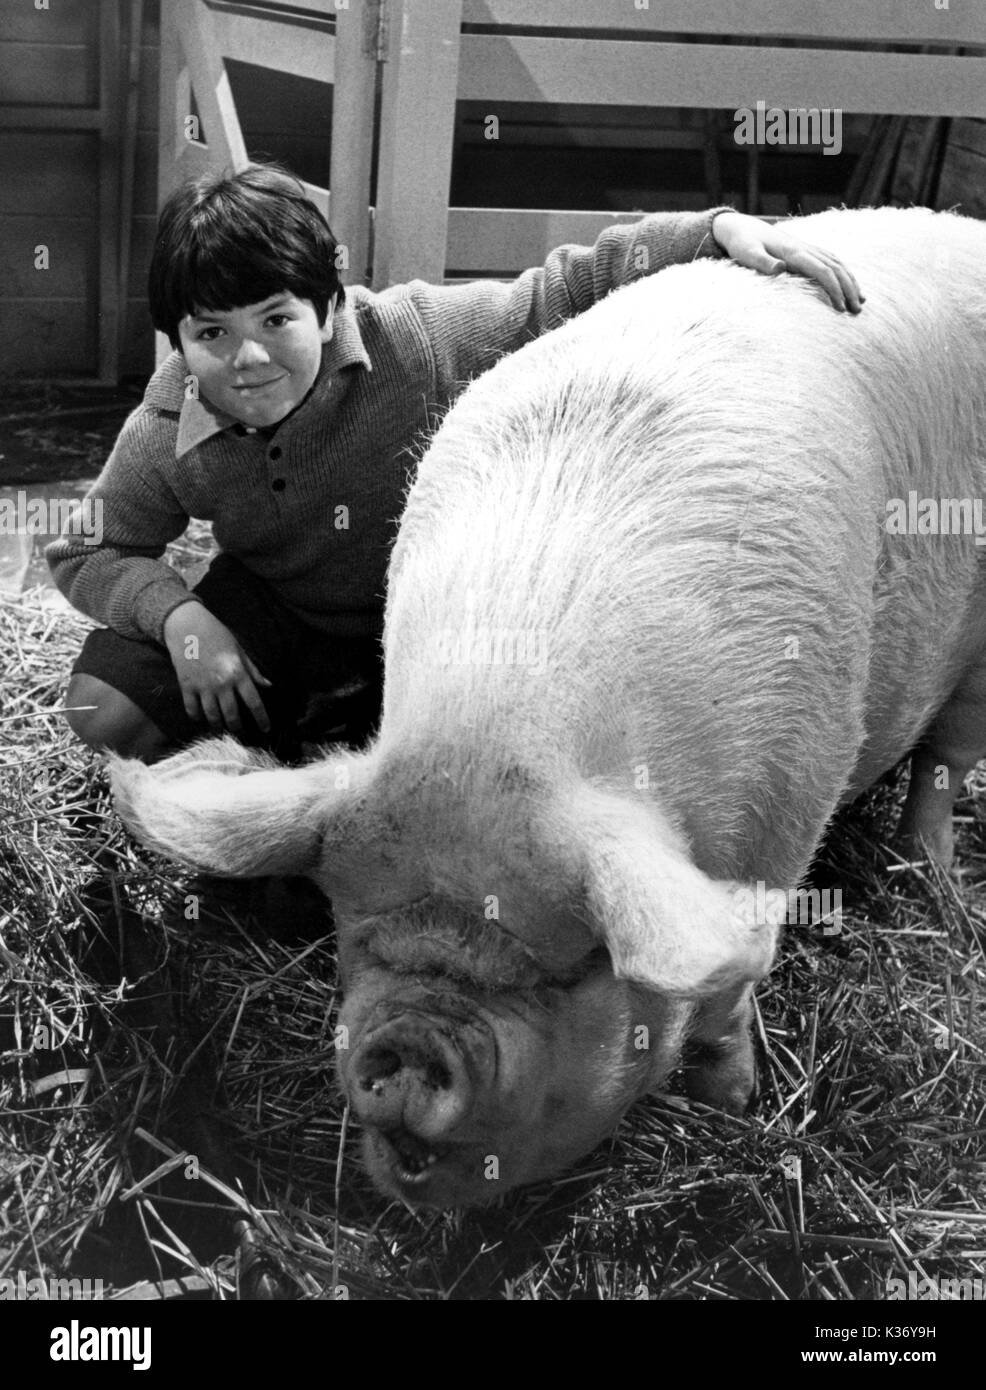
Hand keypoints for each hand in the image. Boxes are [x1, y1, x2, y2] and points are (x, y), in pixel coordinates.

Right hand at [162, 600, 271, 735]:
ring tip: (221, 730)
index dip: (262, 718)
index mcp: (238, 673)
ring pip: (212, 716)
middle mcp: (222, 683)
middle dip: (238, 728)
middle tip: (240, 732)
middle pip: (232, 715)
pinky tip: (201, 718)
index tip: (266, 729)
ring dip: (218, 726)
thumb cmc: (217, 635)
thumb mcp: (239, 650)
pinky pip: (192, 709)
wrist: (187, 626)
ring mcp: (203, 687)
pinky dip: (197, 717)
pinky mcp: (187, 686)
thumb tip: (268, 685)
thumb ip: (253, 670)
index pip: (254, 702)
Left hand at [711, 211, 864, 312]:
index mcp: (794, 252)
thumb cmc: (742, 243)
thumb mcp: (747, 253)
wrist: (741, 226)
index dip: (834, 289)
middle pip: (836, 268)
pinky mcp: (805, 250)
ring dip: (851, 282)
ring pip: (837, 263)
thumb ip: (762, 262)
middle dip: (849, 289)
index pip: (822, 271)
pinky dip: (844, 273)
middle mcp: (805, 248)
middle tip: (856, 311)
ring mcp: (807, 247)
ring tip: (860, 301)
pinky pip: (831, 261)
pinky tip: (850, 285)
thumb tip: (780, 269)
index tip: (840, 308)